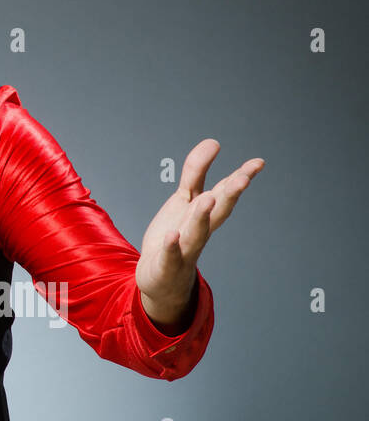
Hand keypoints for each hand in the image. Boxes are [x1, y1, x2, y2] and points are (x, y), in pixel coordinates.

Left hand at [137, 139, 263, 329]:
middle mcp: (200, 229)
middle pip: (218, 211)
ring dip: (202, 216)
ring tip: (208, 199)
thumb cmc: (177, 234)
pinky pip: (171, 255)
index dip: (240, 176)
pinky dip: (173, 246)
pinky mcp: (167, 264)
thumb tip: (214, 142)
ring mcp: (185, 248)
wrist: (162, 278)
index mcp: (205, 212)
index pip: (224, 192)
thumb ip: (197, 171)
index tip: (258, 162)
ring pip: (197, 232)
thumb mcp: (184, 199)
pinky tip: (172, 235)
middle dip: (230, 195)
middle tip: (242, 179)